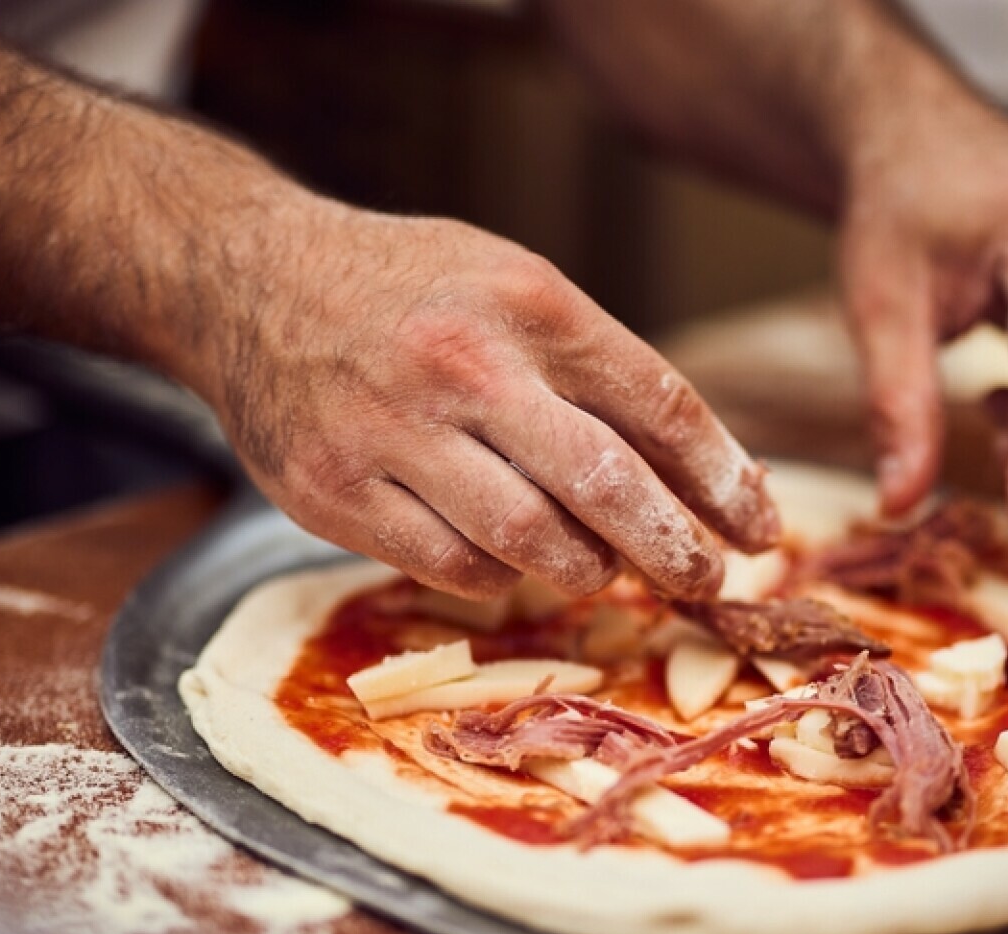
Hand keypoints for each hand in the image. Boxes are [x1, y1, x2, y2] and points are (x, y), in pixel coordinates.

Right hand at [200, 202, 778, 599]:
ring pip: (532, 543)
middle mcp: (464, 365)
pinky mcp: (335, 492)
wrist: (247, 278)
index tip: (760, 526)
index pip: (660, 406)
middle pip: (608, 486)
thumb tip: (704, 474)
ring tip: (598, 566)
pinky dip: (498, 576)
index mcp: (528, 302)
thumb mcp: (512, 286)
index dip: (725, 480)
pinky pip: (454, 568)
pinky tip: (505, 556)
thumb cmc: (408, 290)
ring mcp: (392, 433)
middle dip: (676, 550)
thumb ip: (597, 368)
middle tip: (707, 581)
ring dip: (587, 570)